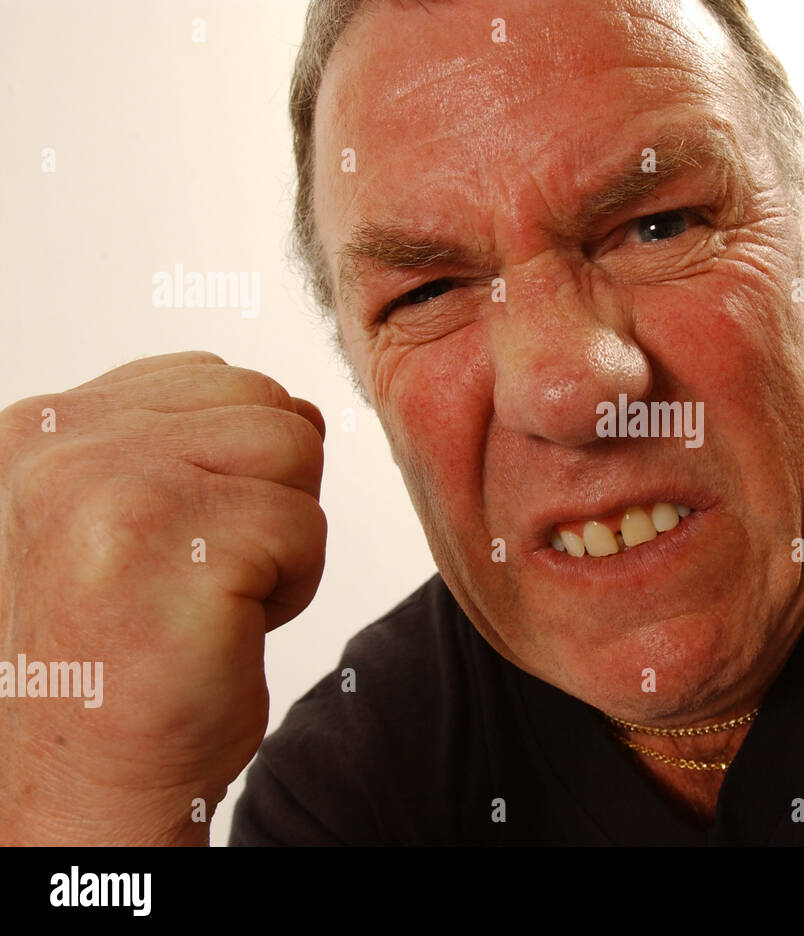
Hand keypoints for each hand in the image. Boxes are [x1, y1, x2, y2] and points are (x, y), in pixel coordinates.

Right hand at [0, 351, 326, 843]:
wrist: (91, 782)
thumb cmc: (124, 655)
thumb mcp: (125, 517)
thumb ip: (188, 439)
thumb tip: (305, 407)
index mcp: (45, 428)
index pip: (213, 376)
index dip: (234, 467)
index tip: (175, 546)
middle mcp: (64, 447)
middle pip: (267, 405)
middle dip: (267, 495)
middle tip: (198, 577)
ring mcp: (114, 492)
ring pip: (297, 452)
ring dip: (284, 537)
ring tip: (210, 598)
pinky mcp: (179, 548)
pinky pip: (308, 526)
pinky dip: (293, 587)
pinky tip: (222, 631)